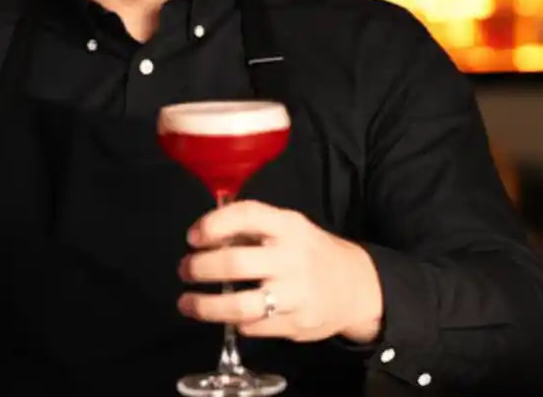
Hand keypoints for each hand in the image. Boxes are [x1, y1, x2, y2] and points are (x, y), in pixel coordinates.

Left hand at [176, 200, 382, 342]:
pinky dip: (234, 322)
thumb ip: (250, 229)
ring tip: (187, 303)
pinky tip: (226, 316)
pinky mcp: (298, 324)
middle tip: (185, 270)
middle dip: (200, 268)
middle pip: (234, 264)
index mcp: (288, 226)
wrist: (356, 287)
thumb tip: (203, 236)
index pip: (246, 215)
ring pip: (241, 305)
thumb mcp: (288, 228)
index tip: (193, 238)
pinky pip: (254, 327)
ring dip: (205, 306)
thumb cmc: (308, 252)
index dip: (212, 225)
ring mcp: (297, 294)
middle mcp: (292, 258)